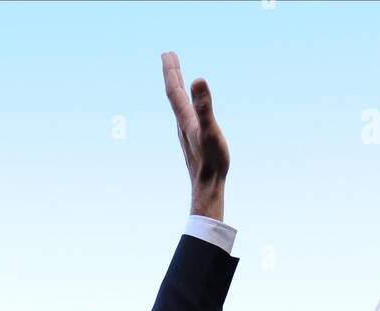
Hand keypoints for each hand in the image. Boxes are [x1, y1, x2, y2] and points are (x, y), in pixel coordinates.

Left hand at [162, 51, 228, 217]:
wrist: (207, 187)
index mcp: (185, 118)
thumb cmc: (212, 161)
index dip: (170, 71)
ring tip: (178, 76)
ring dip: (178, 88)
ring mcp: (187, 132)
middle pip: (175, 94)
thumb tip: (198, 79)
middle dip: (172, 74)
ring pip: (179, 105)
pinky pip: (186, 115)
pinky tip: (189, 107)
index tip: (167, 54)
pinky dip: (186, 103)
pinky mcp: (192, 140)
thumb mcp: (210, 130)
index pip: (175, 90)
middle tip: (168, 56)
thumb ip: (204, 106)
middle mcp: (182, 124)